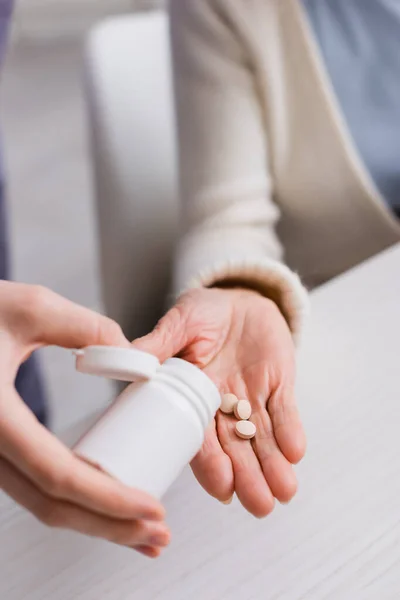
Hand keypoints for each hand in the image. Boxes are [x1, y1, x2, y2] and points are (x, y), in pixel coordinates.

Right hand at [0, 282, 168, 556]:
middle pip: (53, 506)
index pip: (59, 475)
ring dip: (95, 521)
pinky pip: (36, 485)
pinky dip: (74, 501)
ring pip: (42, 504)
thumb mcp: (30, 306)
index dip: (110, 499)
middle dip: (111, 526)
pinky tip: (104, 500)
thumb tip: (134, 358)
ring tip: (141, 529)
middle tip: (157, 534)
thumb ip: (87, 328)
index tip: (152, 508)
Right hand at [134, 287, 305, 517]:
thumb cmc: (203, 312)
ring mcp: (252, 399)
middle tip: (260, 505)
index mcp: (192, 397)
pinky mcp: (279, 386)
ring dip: (273, 465)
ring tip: (284, 491)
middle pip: (235, 448)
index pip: (199, 438)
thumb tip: (130, 356)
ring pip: (263, 439)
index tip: (221, 486)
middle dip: (248, 477)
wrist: (240, 299)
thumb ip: (159, 342)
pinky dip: (291, 431)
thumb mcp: (180, 322)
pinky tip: (296, 452)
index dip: (210, 462)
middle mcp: (222, 407)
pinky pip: (285, 411)